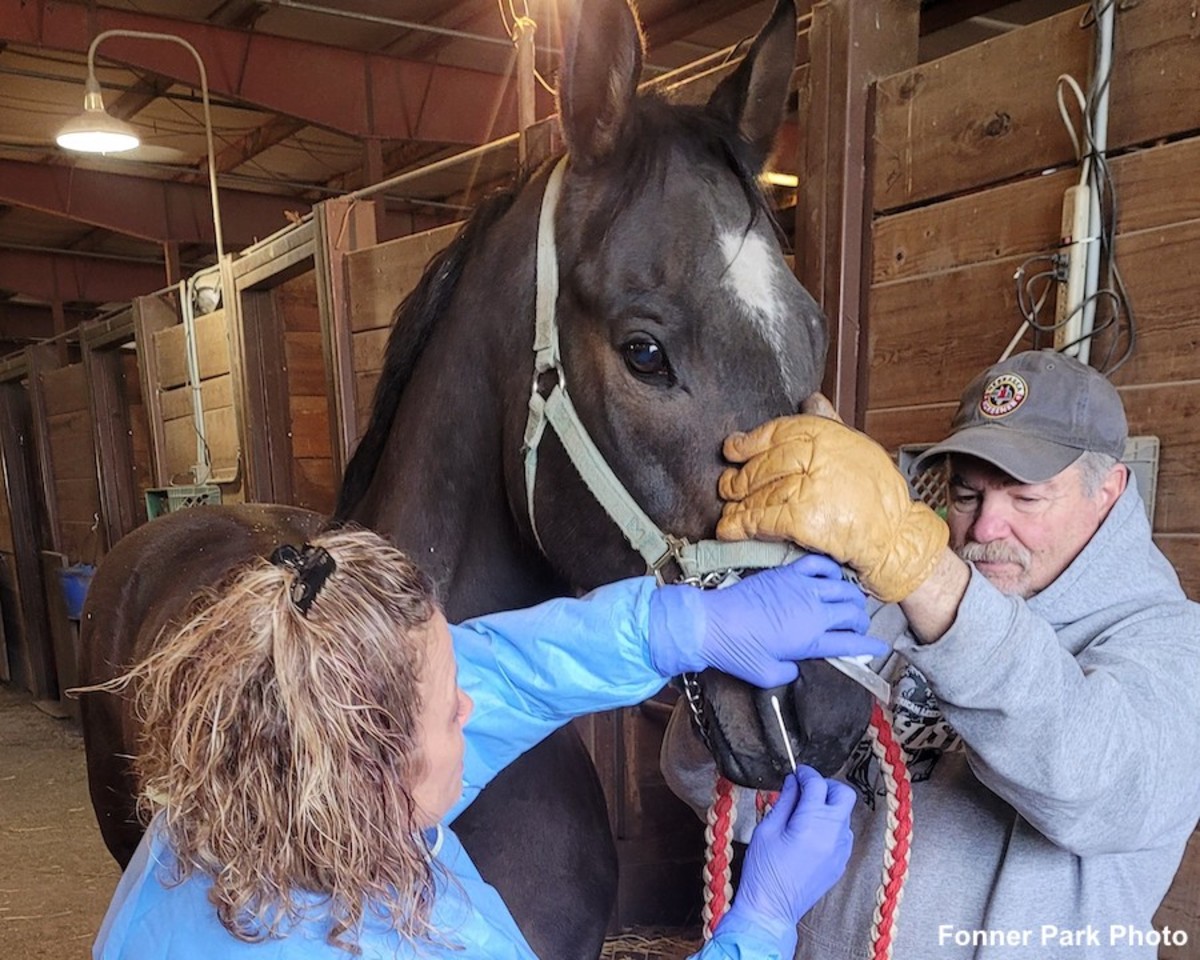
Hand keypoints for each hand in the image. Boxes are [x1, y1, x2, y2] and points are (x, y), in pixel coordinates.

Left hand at [648, 554, 886, 686]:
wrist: (713, 623)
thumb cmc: (738, 652)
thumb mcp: (768, 675)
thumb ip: (791, 672)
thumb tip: (797, 665)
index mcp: (812, 639)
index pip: (852, 643)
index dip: (870, 646)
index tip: (879, 648)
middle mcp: (814, 611)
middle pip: (854, 613)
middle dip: (862, 623)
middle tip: (857, 628)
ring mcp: (802, 588)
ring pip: (844, 587)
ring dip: (852, 597)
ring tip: (849, 604)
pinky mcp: (787, 573)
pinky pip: (820, 564)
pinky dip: (831, 570)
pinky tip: (831, 577)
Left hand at [718, 415, 948, 601]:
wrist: (897, 538)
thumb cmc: (879, 497)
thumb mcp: (858, 449)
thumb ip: (829, 423)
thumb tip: (810, 398)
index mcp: (830, 436)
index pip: (778, 431)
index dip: (750, 441)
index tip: (733, 448)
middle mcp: (819, 456)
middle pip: (765, 464)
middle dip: (741, 478)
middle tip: (727, 486)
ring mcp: (810, 487)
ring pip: (761, 492)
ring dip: (739, 505)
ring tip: (729, 511)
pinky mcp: (803, 518)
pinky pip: (762, 518)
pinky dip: (742, 525)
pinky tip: (730, 529)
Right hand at [724, 767, 854, 936]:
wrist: (770, 909)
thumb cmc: (763, 871)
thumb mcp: (767, 829)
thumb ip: (783, 801)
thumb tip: (793, 782)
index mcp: (812, 823)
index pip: (817, 784)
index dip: (805, 773)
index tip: (796, 773)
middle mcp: (833, 835)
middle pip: (844, 794)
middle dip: (826, 786)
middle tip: (806, 789)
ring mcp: (840, 851)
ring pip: (844, 814)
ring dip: (828, 806)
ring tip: (804, 814)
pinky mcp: (840, 863)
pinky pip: (843, 834)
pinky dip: (830, 825)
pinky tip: (809, 832)